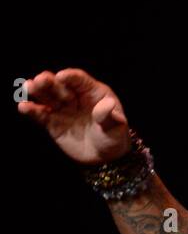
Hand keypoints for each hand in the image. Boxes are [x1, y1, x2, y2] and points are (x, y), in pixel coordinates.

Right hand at [16, 67, 131, 164]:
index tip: (61, 76)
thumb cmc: (114, 138)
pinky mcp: (52, 122)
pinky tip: (23, 107)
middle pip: (59, 86)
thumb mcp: (116, 128)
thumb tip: (107, 105)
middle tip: (40, 80)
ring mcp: (62, 109)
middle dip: (49, 82)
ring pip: (47, 97)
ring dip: (37, 91)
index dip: (70, 77)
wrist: (106, 157)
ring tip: (28, 87)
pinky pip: (41, 115)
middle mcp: (74, 97)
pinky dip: (32, 110)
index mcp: (92, 92)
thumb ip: (109, 116)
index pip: (79, 80)